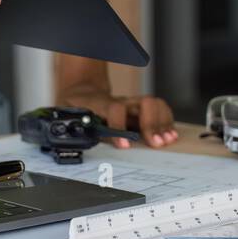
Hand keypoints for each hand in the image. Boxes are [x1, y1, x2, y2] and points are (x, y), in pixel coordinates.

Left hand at [60, 86, 178, 148]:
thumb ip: (71, 129)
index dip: (119, 126)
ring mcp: (132, 104)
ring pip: (154, 104)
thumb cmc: (75, 109)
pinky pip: (159, 108)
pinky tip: (170, 135)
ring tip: (167, 140)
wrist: (82, 92)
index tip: (124, 145)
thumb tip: (73, 144)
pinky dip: (167, 122)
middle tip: (156, 144)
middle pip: (143, 103)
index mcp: (100, 105)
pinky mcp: (139, 109)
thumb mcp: (67, 117)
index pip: (114, 109)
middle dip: (152, 124)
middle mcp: (120, 102)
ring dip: (163, 123)